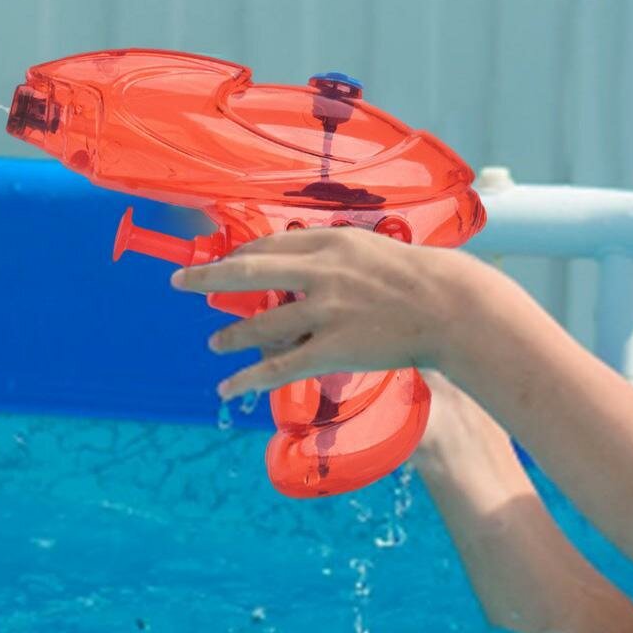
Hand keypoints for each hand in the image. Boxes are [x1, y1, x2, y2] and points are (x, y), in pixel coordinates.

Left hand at [168, 226, 470, 398]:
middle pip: (248, 273)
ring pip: (262, 325)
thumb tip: (313, 262)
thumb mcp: (376, 251)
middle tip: (181, 282)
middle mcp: (321, 272)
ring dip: (232, 335)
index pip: (271, 247)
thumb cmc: (422, 279)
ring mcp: (326, 311)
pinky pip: (281, 367)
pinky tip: (227, 388)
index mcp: (332, 244)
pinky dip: (249, 379)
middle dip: (208, 277)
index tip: (224, 263)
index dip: (241, 255)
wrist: (451, 307)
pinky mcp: (335, 348)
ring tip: (215, 343)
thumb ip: (340, 256)